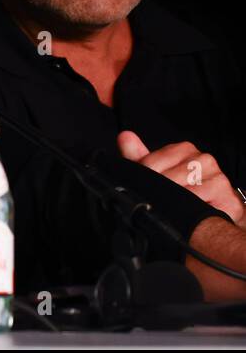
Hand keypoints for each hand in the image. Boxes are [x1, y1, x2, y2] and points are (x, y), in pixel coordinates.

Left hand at [118, 132, 245, 224]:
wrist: (218, 214)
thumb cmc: (187, 193)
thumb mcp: (158, 174)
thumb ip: (140, 157)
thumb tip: (125, 137)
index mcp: (184, 150)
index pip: (150, 162)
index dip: (142, 179)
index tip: (145, 189)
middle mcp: (203, 160)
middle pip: (164, 179)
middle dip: (157, 193)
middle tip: (160, 202)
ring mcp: (217, 177)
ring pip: (180, 193)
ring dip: (172, 204)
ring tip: (174, 209)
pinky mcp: (227, 196)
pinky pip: (197, 205)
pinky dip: (188, 213)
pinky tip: (188, 214)